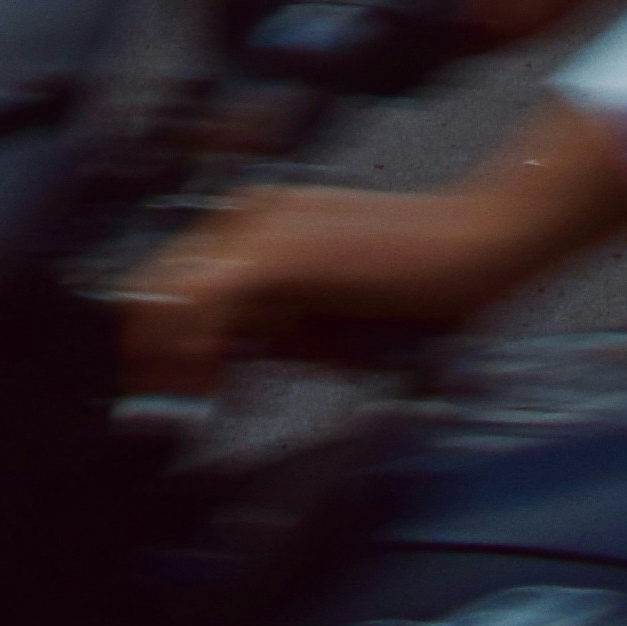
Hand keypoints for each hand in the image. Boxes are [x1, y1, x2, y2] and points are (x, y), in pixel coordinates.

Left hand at [122, 106, 626, 392]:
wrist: (473, 250)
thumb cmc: (413, 293)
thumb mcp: (321, 321)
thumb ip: (267, 333)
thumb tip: (211, 368)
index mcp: (262, 221)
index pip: (176, 281)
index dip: (161, 344)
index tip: (167, 399)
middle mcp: (253, 211)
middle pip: (159, 284)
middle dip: (153, 355)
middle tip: (165, 414)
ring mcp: (264, 224)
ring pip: (170, 292)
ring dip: (170, 359)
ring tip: (184, 410)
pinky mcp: (280, 248)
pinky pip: (204, 303)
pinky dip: (196, 353)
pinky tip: (210, 390)